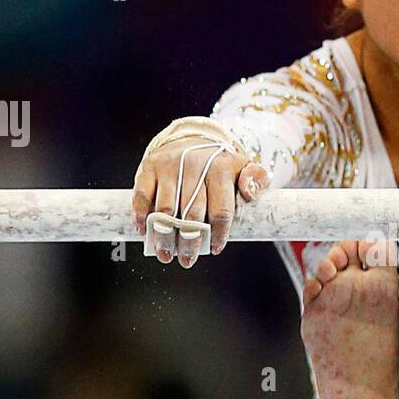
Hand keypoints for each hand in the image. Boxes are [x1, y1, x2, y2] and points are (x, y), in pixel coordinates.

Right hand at [131, 135, 268, 266]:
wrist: (192, 137)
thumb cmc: (219, 162)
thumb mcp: (244, 166)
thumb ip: (256, 179)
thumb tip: (249, 194)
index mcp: (220, 169)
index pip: (221, 211)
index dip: (217, 235)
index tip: (214, 249)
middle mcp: (194, 165)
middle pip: (192, 215)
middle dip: (189, 243)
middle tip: (186, 260)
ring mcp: (170, 166)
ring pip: (165, 210)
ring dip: (164, 237)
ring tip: (166, 254)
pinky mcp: (149, 166)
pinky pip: (142, 196)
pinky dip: (142, 217)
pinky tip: (146, 232)